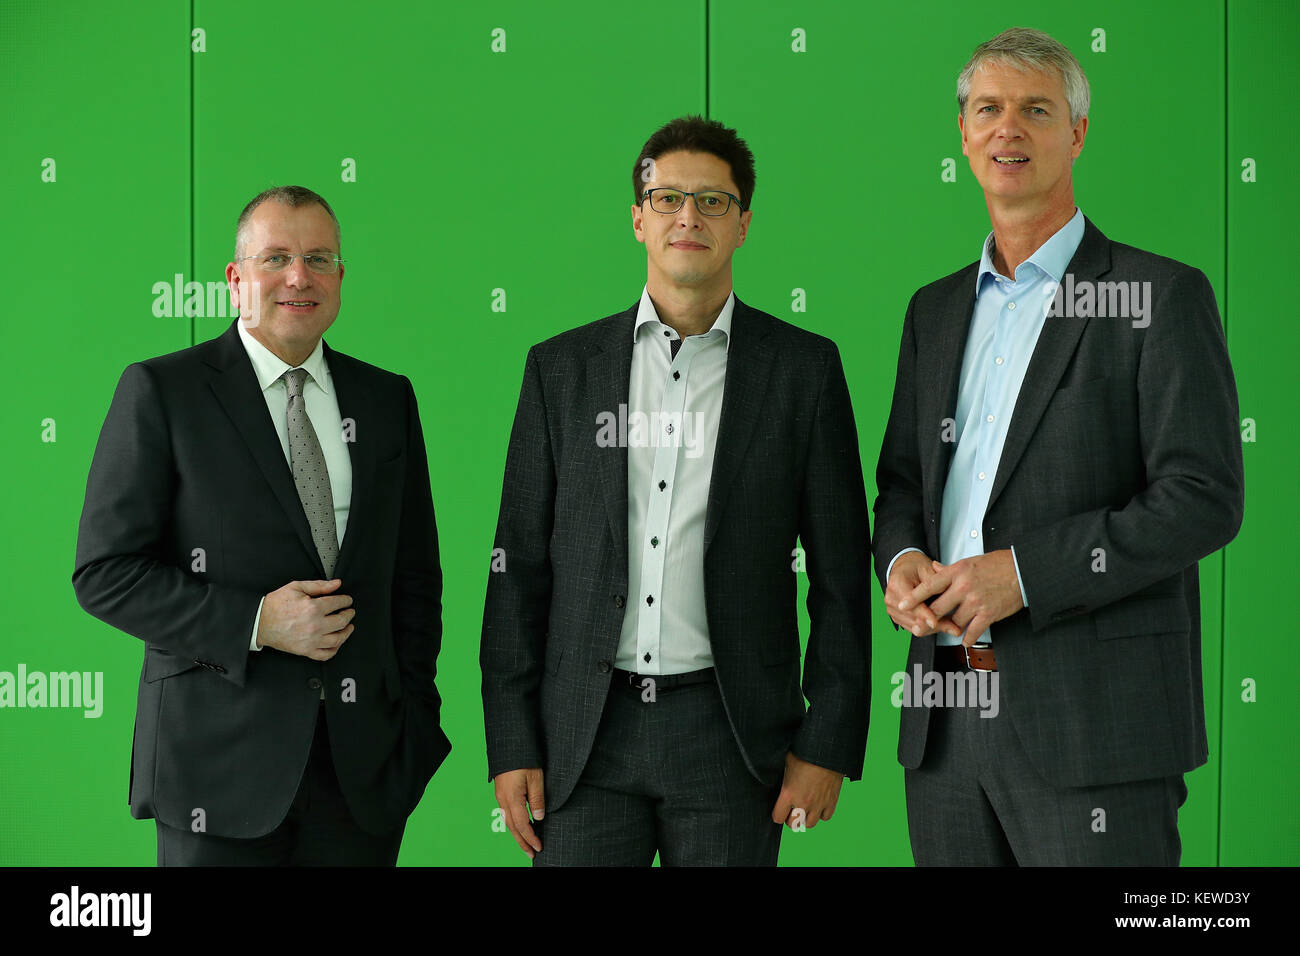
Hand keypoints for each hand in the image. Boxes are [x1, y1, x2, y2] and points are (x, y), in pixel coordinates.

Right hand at [255, 579, 354, 659]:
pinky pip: (326, 654)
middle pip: (342, 621)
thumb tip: (336, 584)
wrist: (259, 622)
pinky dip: (335, 649)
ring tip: (349, 627)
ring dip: (347, 632)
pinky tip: (337, 643)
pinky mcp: (306, 651)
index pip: (338, 603)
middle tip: (350, 612)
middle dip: (349, 615)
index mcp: (313, 608)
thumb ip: (319, 585)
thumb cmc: (275, 605)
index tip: (347, 600)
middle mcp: (315, 625)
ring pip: (338, 639)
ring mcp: (311, 640)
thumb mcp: (296, 587)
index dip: (346, 600)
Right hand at [493, 767, 544, 858]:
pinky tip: (519, 824)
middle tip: (531, 853)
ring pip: (507, 821)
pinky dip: (513, 823)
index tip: (539, 847)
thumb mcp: (536, 778)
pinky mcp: (500, 790)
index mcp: (512, 798)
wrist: (509, 742)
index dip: (530, 838)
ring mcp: (500, 795)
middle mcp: (503, 799)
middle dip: (522, 842)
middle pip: (512, 827)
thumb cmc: (523, 758)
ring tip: (526, 843)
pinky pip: (506, 812)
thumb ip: (537, 799)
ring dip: (517, 834)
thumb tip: (538, 818)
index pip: (522, 825)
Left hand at [770, 752, 843, 829]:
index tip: (779, 808)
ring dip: (805, 818)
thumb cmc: (805, 753)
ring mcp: (818, 804)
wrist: (827, 751)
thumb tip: (772, 773)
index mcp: (789, 793)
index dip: (777, 814)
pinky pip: (825, 817)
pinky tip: (818, 805)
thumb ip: (780, 774)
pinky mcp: (831, 802)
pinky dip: (822, 814)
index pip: (778, 817)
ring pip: (809, 824)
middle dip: (790, 818)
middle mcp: (803, 802)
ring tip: (804, 809)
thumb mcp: (787, 761)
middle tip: (791, 809)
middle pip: (793, 824)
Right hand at [885, 551, 961, 637]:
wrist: (905, 568)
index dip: (924, 614)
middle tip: (954, 628)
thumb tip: (951, 600)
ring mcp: (892, 610)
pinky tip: (942, 625)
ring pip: (914, 627)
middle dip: (934, 625)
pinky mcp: (897, 617)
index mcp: (897, 584)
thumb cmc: (916, 568)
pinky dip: (928, 628)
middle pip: (913, 619)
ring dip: (933, 629)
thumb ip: (938, 585)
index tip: (934, 622)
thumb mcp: (929, 571)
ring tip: (952, 627)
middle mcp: (891, 599)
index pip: (911, 604)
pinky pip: (913, 628)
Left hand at [899, 550, 1023, 646]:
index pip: (929, 585)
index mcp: (956, 572)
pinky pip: (971, 632)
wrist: (1023, 571)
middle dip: (928, 620)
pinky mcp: (989, 614)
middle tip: (921, 628)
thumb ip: (948, 569)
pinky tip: (965, 638)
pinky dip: (967, 638)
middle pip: (937, 608)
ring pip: (953, 622)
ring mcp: (976, 601)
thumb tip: (931, 567)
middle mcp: (963, 587)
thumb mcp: (969, 562)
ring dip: (951, 627)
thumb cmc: (996, 565)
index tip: (902, 605)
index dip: (913, 597)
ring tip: (951, 628)